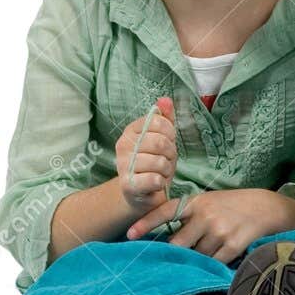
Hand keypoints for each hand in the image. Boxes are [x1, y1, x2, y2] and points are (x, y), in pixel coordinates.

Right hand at [116, 97, 177, 214]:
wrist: (139, 194)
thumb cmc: (153, 164)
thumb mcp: (162, 140)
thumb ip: (165, 119)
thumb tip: (165, 99)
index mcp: (130, 131)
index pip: (157, 121)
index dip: (170, 132)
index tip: (169, 142)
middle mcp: (123, 146)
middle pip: (160, 142)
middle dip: (171, 153)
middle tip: (166, 160)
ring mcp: (123, 165)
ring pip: (159, 162)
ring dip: (167, 169)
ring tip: (160, 173)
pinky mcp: (128, 185)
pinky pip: (154, 179)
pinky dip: (161, 182)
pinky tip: (156, 184)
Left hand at [125, 187, 294, 263]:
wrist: (266, 207)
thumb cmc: (233, 205)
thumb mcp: (209, 202)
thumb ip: (190, 217)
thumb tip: (170, 243)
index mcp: (196, 202)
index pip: (165, 212)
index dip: (146, 223)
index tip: (129, 235)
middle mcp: (205, 215)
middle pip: (178, 244)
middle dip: (179, 252)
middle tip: (185, 253)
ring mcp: (219, 230)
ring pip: (197, 256)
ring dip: (202, 257)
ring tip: (216, 246)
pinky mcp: (233, 244)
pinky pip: (215, 262)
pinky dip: (216, 262)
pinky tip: (224, 252)